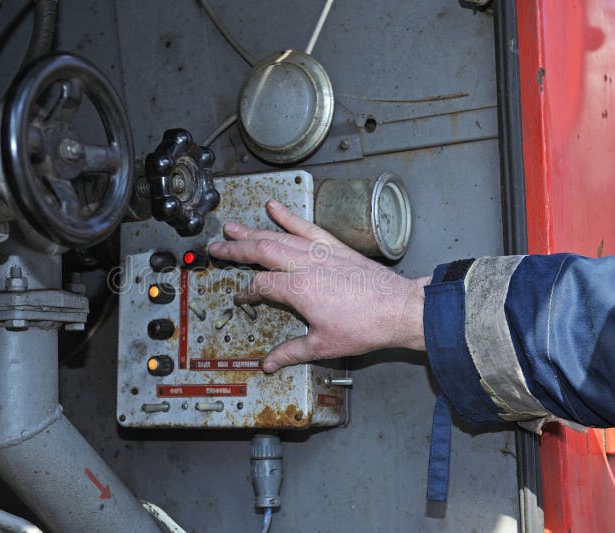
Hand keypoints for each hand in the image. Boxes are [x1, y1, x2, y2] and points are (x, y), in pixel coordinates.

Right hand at [208, 199, 428, 372]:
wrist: (398, 309)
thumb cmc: (365, 327)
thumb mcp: (323, 345)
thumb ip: (291, 352)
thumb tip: (268, 363)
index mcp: (299, 290)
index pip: (260, 285)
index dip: (247, 291)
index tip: (242, 297)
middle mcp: (305, 265)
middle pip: (261, 251)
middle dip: (235, 249)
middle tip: (215, 246)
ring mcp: (320, 253)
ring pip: (278, 237)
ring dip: (253, 231)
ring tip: (233, 226)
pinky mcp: (334, 247)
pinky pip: (306, 227)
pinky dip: (288, 217)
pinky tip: (274, 207)